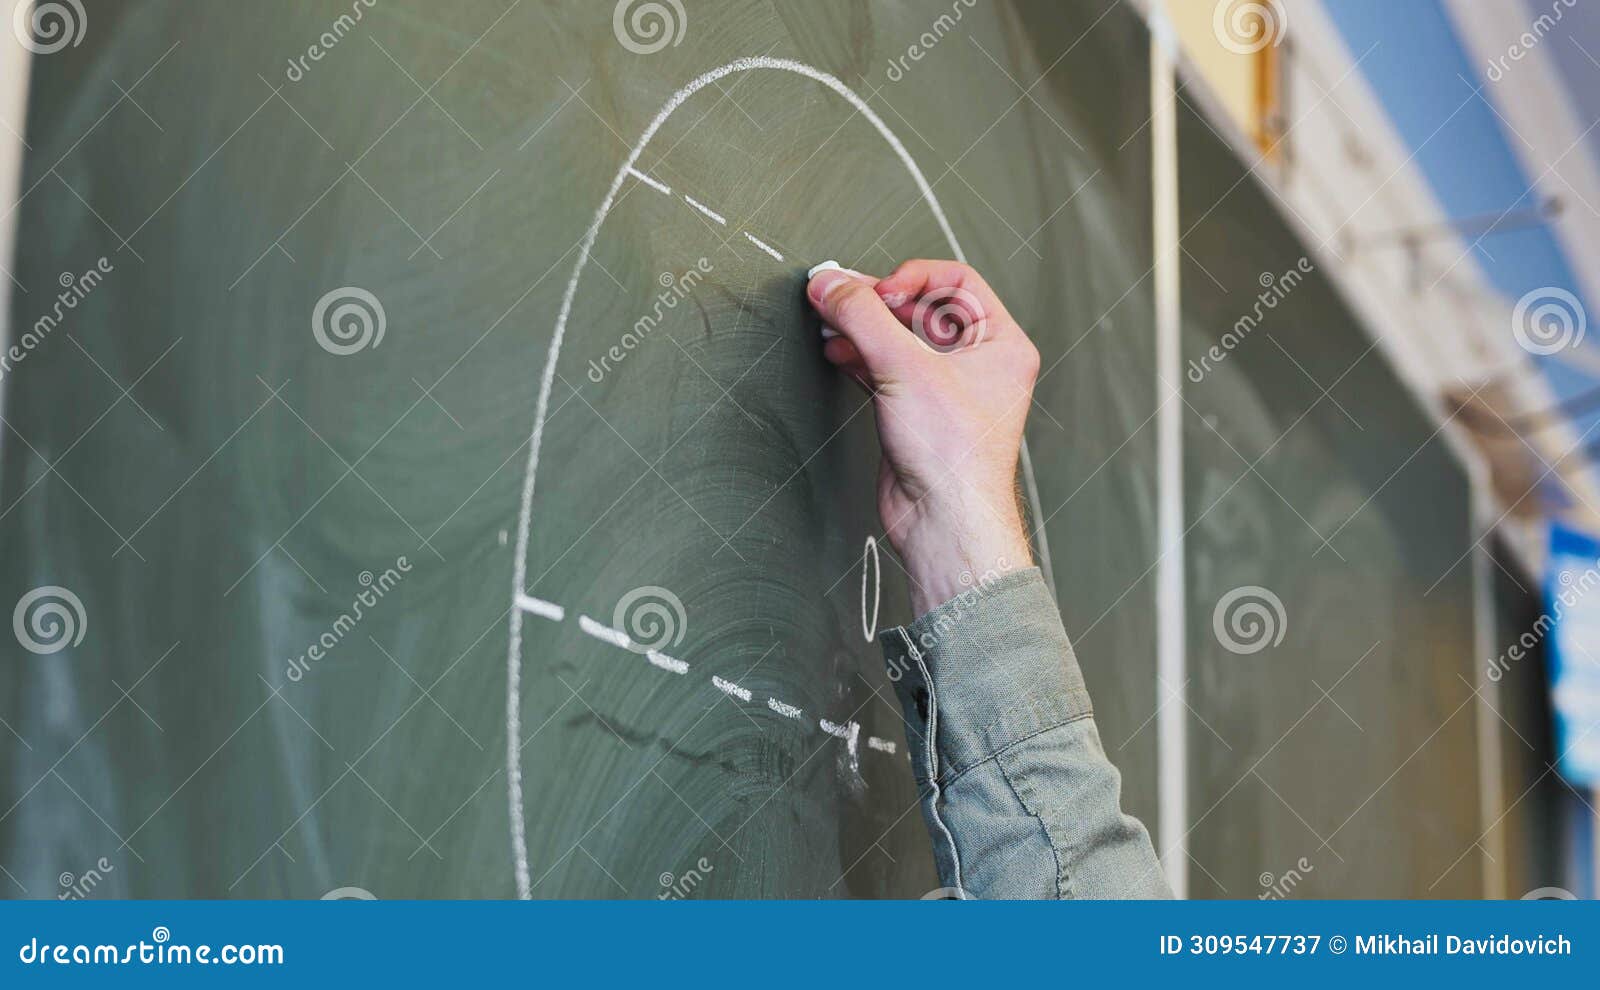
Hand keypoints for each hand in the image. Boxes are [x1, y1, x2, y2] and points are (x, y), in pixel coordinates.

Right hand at [806, 259, 1037, 616]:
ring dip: (862, 328)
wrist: (944, 521)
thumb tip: (830, 283)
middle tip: (838, 297)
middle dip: (877, 302)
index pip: (956, 281)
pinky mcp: (917, 411)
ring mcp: (946, 388)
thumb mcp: (906, 368)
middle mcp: (978, 362)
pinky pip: (886, 367)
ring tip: (829, 324)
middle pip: (921, 308)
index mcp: (1000, 343)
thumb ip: (862, 318)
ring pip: (900, 338)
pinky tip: (837, 351)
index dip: (912, 278)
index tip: (878, 291)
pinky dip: (860, 355)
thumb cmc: (954, 456)